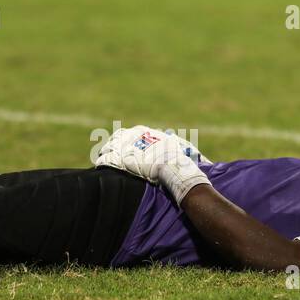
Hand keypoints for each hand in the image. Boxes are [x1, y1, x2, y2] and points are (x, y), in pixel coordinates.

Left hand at [94, 125, 212, 202]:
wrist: (174, 167)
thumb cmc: (180, 160)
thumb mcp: (182, 150)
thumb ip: (182, 150)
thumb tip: (200, 157)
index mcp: (145, 132)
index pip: (129, 133)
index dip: (125, 142)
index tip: (122, 148)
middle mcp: (133, 135)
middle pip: (117, 139)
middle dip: (112, 146)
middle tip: (107, 152)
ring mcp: (127, 147)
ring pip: (109, 147)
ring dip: (104, 153)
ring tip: (100, 159)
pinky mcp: (121, 159)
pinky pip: (106, 158)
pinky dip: (102, 162)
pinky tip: (99, 166)